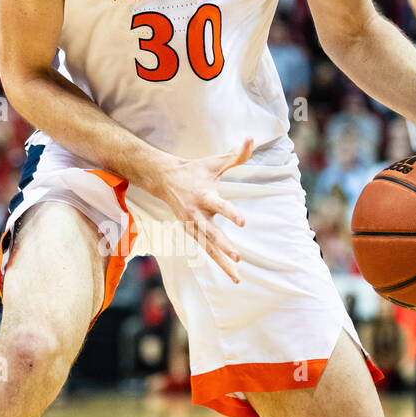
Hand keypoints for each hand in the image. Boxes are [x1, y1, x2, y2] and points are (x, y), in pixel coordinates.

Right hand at [153, 137, 252, 282]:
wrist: (164, 180)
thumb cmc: (194, 170)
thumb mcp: (214, 161)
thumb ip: (236, 154)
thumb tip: (251, 139)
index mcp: (204, 196)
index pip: (219, 206)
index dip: (230, 213)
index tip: (242, 222)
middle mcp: (197, 214)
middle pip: (212, 234)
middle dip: (224, 246)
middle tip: (237, 257)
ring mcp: (192, 226)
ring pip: (209, 248)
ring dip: (222, 263)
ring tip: (237, 277)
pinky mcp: (191, 232)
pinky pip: (206, 250)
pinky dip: (217, 262)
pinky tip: (230, 274)